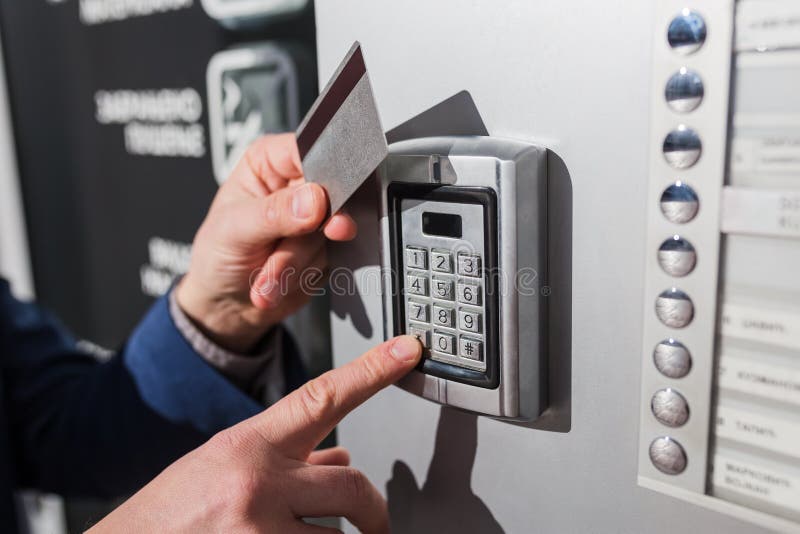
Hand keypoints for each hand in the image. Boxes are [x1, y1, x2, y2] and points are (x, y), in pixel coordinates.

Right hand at [88, 335, 422, 533]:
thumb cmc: (175, 508)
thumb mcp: (229, 465)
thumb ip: (292, 460)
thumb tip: (343, 461)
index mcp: (251, 444)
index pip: (323, 396)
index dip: (371, 371)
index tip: (407, 351)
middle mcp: (259, 482)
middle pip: (354, 486)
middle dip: (373, 511)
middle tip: (375, 523)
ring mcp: (259, 530)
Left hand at [177, 134, 357, 352]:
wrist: (227, 305)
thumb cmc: (217, 257)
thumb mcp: (234, 230)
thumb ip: (273, 213)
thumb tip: (315, 200)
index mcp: (269, 163)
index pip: (308, 152)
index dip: (318, 177)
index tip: (316, 207)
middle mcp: (296, 186)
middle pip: (328, 198)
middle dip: (302, 237)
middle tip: (281, 252)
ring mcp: (315, 218)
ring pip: (330, 234)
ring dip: (296, 264)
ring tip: (265, 277)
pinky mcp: (327, 247)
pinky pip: (335, 258)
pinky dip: (307, 276)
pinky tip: (282, 281)